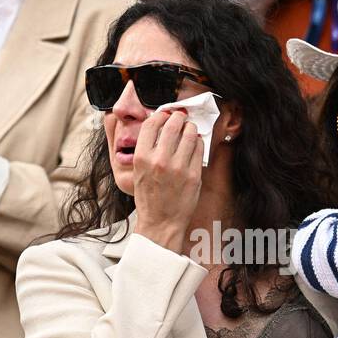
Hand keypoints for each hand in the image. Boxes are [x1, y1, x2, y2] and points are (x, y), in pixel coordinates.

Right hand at [132, 109, 202, 252]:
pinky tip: (195, 145)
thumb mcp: (138, 171)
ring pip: (190, 134)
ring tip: (189, 129)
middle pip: (172, 124)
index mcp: (141, 158)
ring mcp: (178, 168)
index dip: (160, 115)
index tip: (165, 114)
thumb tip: (159, 126)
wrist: (160, 223)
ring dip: (190, 128)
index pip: (151, 124)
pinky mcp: (194, 175)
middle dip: (178, 117)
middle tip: (180, 118)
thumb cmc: (149, 198)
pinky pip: (199, 149)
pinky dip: (198, 143)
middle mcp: (159, 160)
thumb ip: (146, 149)